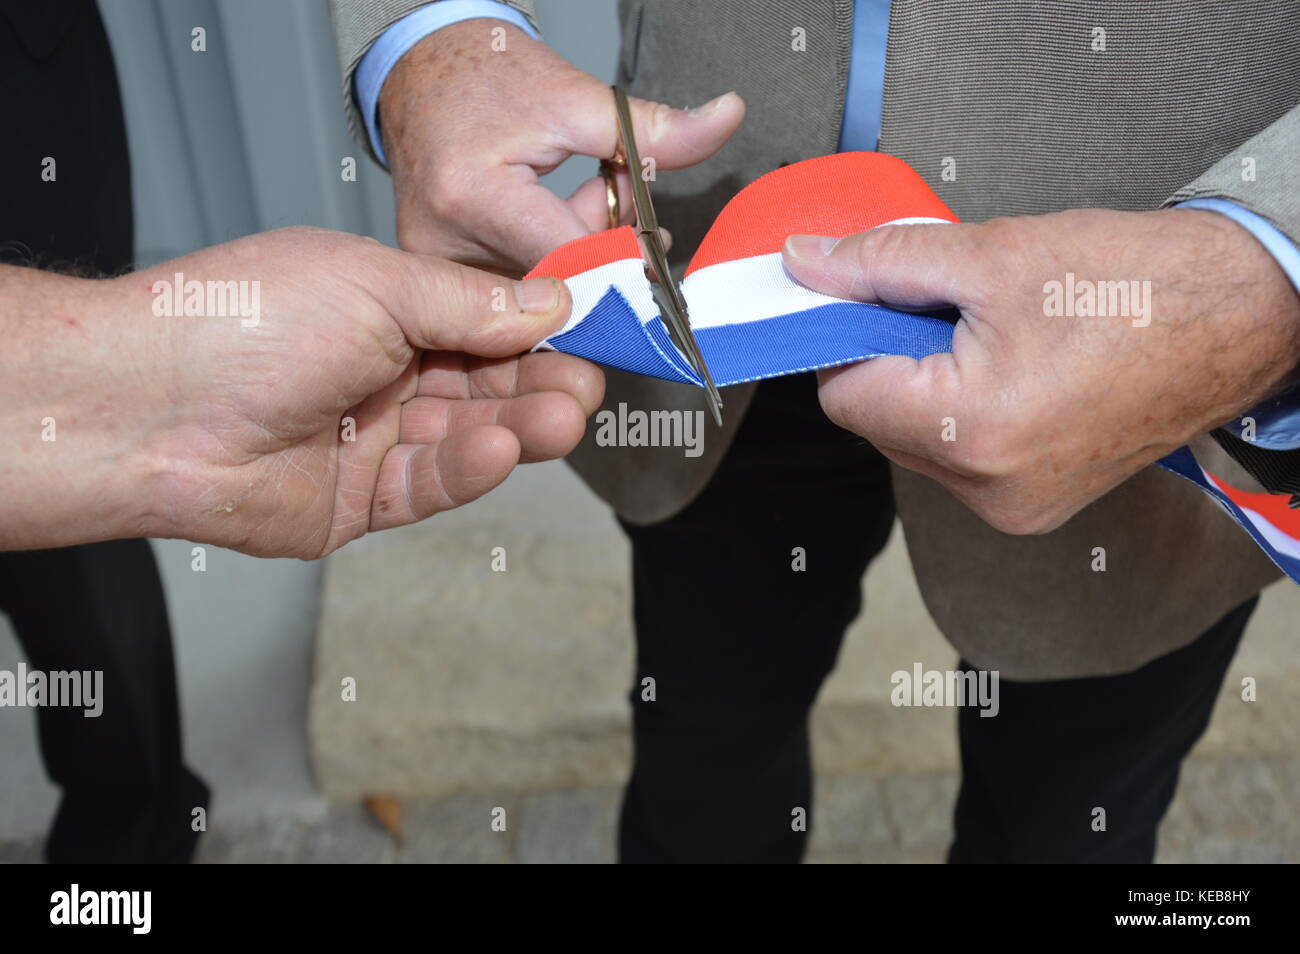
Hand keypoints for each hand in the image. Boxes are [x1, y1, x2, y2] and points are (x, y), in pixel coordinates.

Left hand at [5, 227, 601, 555]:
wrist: (150, 408)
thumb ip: (470, 303)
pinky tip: (504, 446)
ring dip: (520, 426)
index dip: (539, 326)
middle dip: (541, 382)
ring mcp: (375, 437)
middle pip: (487, 382)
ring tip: (565, 417)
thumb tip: (551, 301)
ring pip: (470, 435)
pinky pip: (433, 484)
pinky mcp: (363, 500)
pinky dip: (471, 467)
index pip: (485, 319)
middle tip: (590, 385)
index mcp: (385, 305)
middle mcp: (384, 371)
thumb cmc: (243, 321)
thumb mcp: (374, 284)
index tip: (595, 328)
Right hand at [378, 19, 744, 271]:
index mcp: (474, 198)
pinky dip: (548, 262)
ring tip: (584, 198)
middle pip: (557, 285)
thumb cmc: (487, 76)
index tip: (658, 247)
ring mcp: (437, 268)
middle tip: (624, 204)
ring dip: (578, 258)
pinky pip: (511, 290)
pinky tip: (555, 220)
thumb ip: (654, 129)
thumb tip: (726, 118)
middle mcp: (446, 245)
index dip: (625, 259)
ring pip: (537, 294)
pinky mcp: (437, 276)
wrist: (421, 69)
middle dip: (604, 253)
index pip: (572, 261)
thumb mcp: (575, 97)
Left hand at [782, 209, 1299, 533]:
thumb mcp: (990, 254)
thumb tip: (803, 265)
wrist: (1244, 316)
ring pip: (916, 440)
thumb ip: (879, 263)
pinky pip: (960, 457)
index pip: (843, 396)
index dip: (845, 337)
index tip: (868, 296)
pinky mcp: (1036, 505)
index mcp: (972, 434)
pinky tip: (1015, 367)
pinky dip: (964, 410)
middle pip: (877, 421)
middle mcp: (988, 492)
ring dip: (928, 384)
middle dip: (892, 358)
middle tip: (949, 305)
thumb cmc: (1136, 283)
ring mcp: (1015, 507)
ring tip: (995, 336)